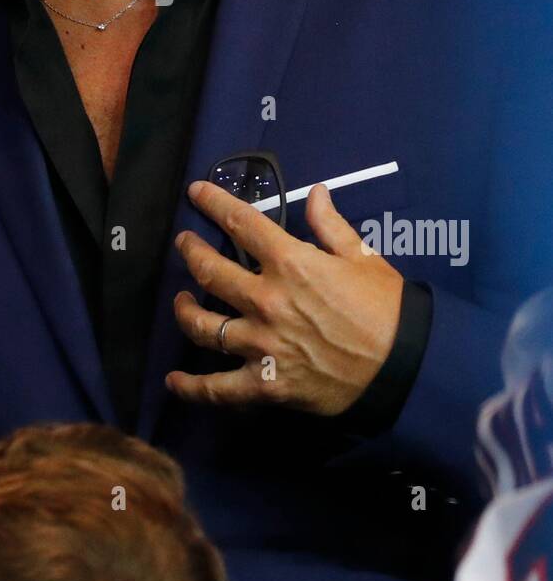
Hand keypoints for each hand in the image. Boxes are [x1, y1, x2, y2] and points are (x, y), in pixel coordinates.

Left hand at [166, 180, 403, 415]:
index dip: (214, 203)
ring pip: (203, 326)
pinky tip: (175, 381)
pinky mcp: (264, 383)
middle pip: (210, 271)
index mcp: (290, 263)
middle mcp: (265, 299)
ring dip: (184, 310)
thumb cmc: (386, 308)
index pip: (241, 224)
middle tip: (184, 244)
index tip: (195, 193)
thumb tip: (316, 193)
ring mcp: (260, 344)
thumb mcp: (362, 257)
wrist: (404, 367)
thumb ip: (331, 225)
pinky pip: (217, 388)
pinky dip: (192, 387)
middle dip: (191, 252)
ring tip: (182, 301)